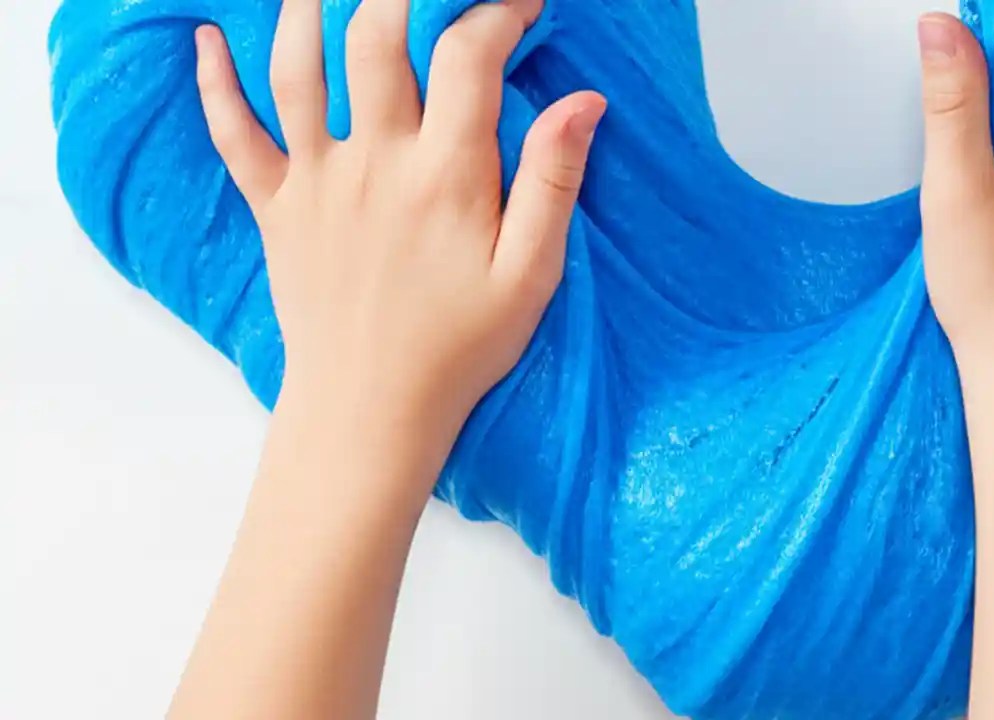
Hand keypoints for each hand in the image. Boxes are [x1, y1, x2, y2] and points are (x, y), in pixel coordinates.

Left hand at [194, 0, 605, 431]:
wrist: (370, 411)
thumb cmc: (459, 349)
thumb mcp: (530, 276)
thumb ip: (554, 184)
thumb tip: (584, 102)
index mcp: (444, 175)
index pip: (467, 57)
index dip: (498, 13)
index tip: (524, 5)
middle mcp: (373, 162)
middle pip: (374, 39)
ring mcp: (316, 181)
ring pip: (297, 68)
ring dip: (307, 11)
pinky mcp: (276, 208)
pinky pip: (234, 135)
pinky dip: (214, 84)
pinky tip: (208, 39)